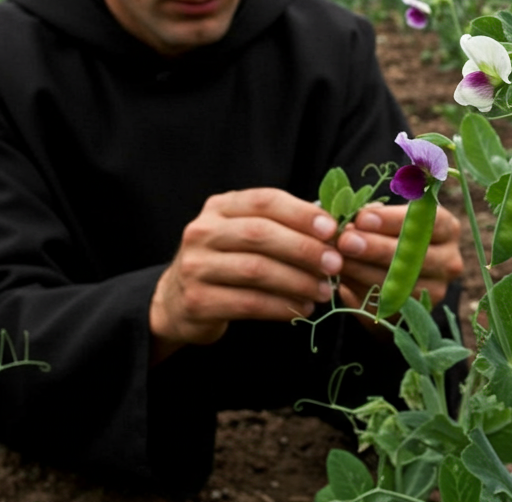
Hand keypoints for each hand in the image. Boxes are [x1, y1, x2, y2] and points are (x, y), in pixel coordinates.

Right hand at [149, 188, 342, 360]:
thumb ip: (279, 227)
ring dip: (297, 281)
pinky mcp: (198, 301)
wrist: (177, 301)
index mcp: (219, 207)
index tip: (331, 229)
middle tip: (334, 264)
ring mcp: (196, 267)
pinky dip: (281, 307)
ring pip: (256, 270)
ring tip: (323, 291)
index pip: (264, 201)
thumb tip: (332, 230)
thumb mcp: (242, 235)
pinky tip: (302, 309)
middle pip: (260, 234)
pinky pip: (249, 303)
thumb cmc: (224, 263)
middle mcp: (202, 232)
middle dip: (303, 249)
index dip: (300, 213)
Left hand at [334, 203, 462, 314]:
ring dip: (363, 270)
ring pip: (400, 282)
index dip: (392, 220)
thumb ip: (372, 218)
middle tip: (345, 241)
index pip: (427, 221)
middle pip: (414, 254)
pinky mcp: (418, 312)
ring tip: (337, 259)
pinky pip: (388, 303)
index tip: (361, 218)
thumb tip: (350, 223)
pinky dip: (362, 290)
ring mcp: (437, 289)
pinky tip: (343, 279)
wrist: (392, 274)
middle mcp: (449, 260)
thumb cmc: (387, 233)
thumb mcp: (385, 219)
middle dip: (375, 247)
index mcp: (447, 228)